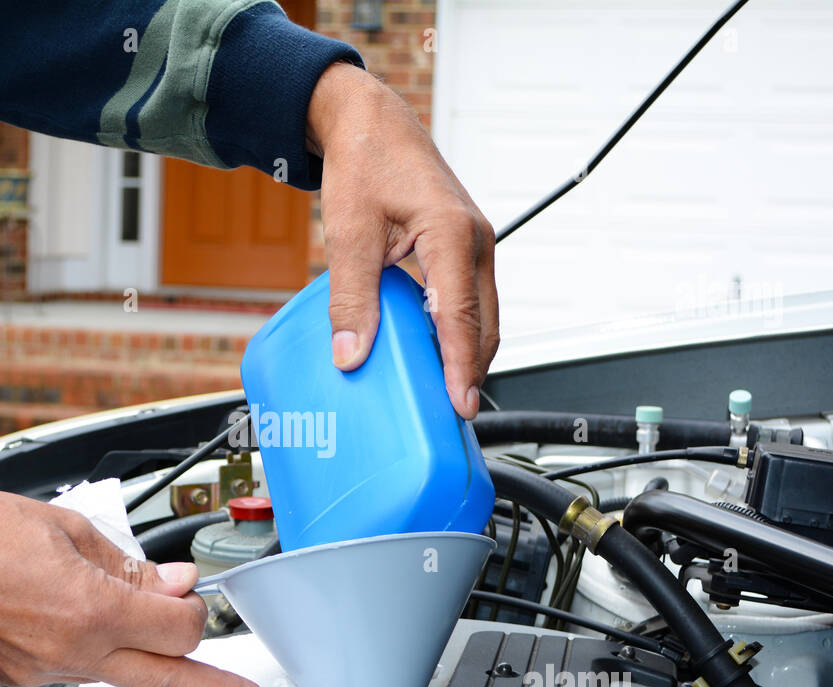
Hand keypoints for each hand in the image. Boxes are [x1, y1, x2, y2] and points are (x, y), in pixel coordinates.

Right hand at [0, 463, 263, 686]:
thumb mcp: (69, 529)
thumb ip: (130, 566)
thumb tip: (173, 582)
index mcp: (91, 609)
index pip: (179, 629)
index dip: (195, 610)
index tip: (195, 594)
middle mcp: (71, 651)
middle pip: (164, 679)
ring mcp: (44, 671)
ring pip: (119, 674)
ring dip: (145, 656)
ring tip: (152, 628)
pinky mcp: (21, 676)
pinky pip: (79, 668)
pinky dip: (96, 648)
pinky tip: (83, 616)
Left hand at [306, 62, 498, 419]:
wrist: (371, 125)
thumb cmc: (364, 164)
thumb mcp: (349, 232)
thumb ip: (351, 297)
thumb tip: (351, 355)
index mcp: (452, 233)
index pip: (461, 316)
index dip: (461, 367)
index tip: (459, 406)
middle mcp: (475, 240)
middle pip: (483, 324)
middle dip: (471, 371)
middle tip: (451, 416)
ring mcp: (476, 244)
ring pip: (481, 315)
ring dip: (466, 354)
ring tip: (445, 395)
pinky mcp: (464, 249)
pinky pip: (470, 300)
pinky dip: (459, 332)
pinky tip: (437, 355)